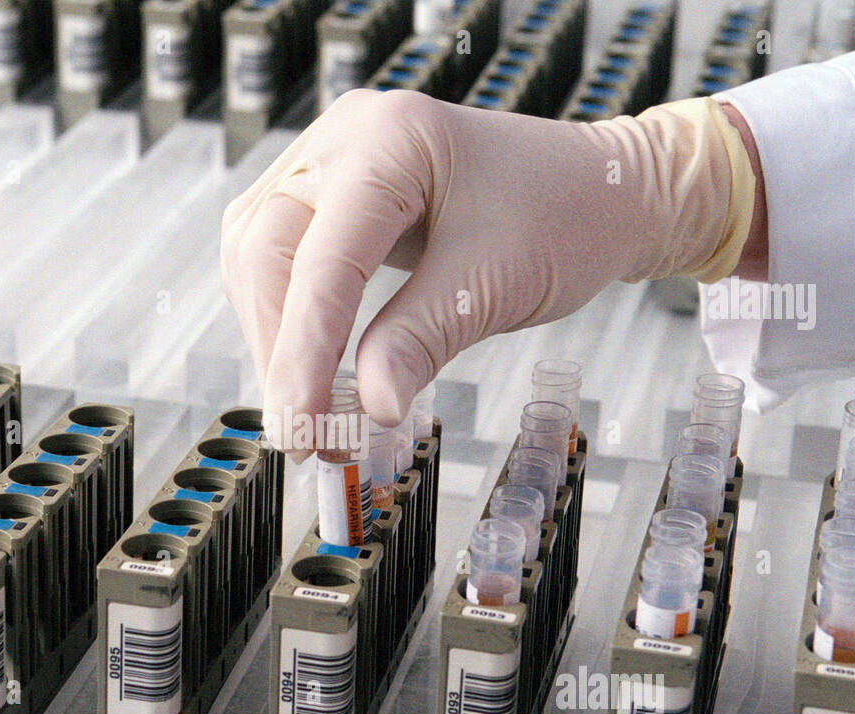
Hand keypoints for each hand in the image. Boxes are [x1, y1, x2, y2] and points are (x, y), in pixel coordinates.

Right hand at [221, 89, 756, 454]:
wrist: (596, 190)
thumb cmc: (562, 216)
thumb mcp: (493, 286)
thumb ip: (420, 341)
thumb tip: (369, 408)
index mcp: (392, 139)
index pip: (324, 257)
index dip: (305, 350)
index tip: (303, 426)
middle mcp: (347, 137)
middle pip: (268, 248)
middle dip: (279, 348)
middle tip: (304, 436)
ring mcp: (331, 159)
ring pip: (259, 253)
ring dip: (273, 337)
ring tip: (306, 412)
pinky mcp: (330, 191)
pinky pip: (279, 254)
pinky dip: (287, 316)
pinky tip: (305, 364)